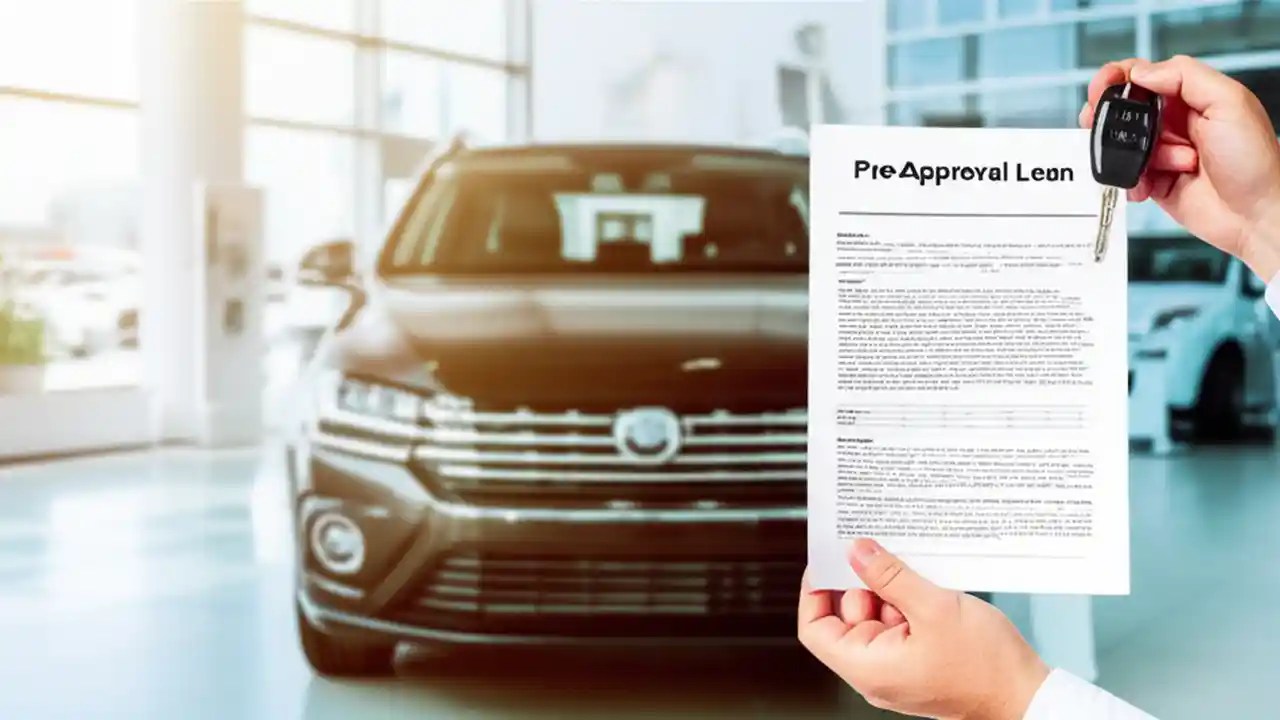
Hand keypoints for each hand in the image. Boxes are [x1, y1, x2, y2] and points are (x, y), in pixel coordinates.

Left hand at [798, 539, 1047, 719]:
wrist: (1028, 696)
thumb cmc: (986, 666)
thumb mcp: (934, 608)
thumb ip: (890, 577)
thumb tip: (856, 552)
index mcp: (869, 668)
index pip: (815, 630)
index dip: (814, 592)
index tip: (824, 561)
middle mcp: (877, 672)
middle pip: (845, 619)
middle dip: (860, 583)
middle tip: (875, 551)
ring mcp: (898, 668)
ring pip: (875, 618)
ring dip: (888, 590)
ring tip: (910, 568)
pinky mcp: (918, 662)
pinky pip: (899, 626)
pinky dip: (906, 603)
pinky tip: (924, 584)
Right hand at [1079, 55, 1279, 279]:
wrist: (1255, 216)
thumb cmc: (1254, 160)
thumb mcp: (1229, 103)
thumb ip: (1186, 78)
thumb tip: (1141, 73)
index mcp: (1191, 97)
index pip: (1144, 75)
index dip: (1117, 77)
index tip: (1100, 88)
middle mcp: (1174, 122)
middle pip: (1124, 109)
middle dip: (1109, 117)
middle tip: (1099, 125)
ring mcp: (1161, 153)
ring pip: (1121, 144)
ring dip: (1135, 155)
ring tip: (1168, 166)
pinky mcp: (1153, 182)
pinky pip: (1124, 175)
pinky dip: (1128, 181)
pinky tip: (1148, 188)